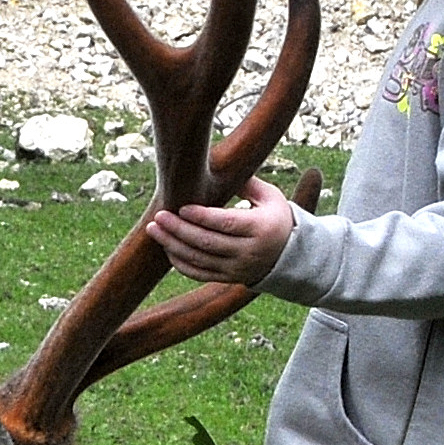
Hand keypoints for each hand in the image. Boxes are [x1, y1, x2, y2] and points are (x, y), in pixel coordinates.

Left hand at [143, 178, 298, 287]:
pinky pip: (199, 274)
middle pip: (208, 243)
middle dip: (179, 230)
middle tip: (159, 216)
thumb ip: (245, 182)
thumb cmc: (274, 216)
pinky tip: (166, 247)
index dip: (202, 217)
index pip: (227, 223)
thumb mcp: (270, 196)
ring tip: (154, 229)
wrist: (288, 253)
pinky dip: (180, 263)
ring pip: (199, 260)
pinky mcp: (227, 279)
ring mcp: (237, 269)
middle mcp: (248, 252)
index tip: (182, 208)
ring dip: (173, 245)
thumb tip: (217, 166)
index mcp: (260, 228)